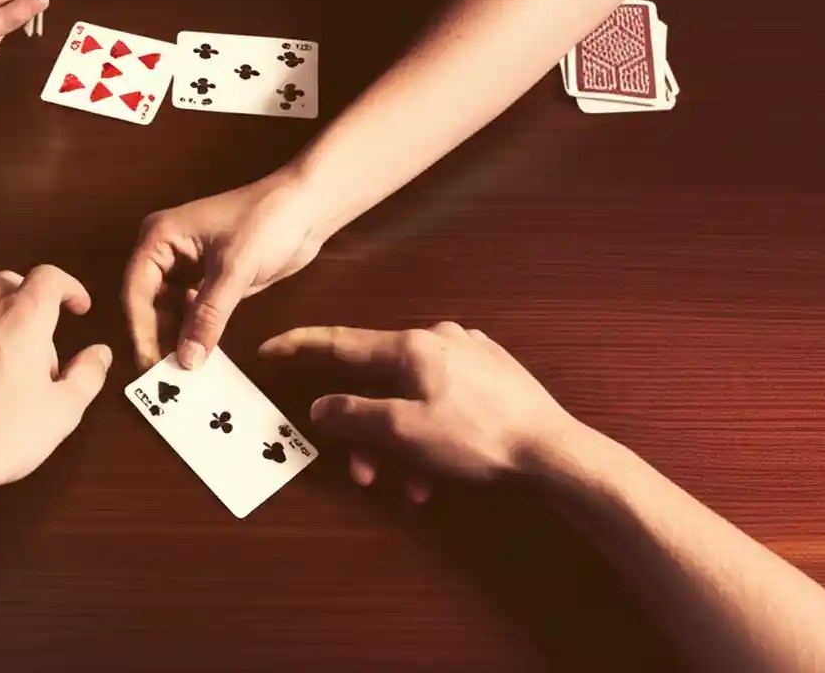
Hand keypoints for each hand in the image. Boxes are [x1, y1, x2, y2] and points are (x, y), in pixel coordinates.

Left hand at [0, 266, 111, 503]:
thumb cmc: (3, 435)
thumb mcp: (63, 411)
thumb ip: (87, 374)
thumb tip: (98, 353)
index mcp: (22, 317)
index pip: (50, 277)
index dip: (70, 287)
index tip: (77, 307)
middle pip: (10, 280)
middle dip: (31, 298)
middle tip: (40, 338)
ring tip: (1, 338)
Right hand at [124, 173, 325, 369]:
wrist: (307, 208)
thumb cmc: (267, 220)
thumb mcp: (234, 269)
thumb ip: (209, 316)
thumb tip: (187, 359)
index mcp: (159, 237)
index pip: (136, 291)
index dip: (140, 330)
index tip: (148, 364)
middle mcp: (166, 253)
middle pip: (148, 305)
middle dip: (156, 339)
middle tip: (163, 379)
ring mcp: (186, 268)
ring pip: (169, 313)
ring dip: (175, 340)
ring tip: (182, 375)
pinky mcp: (207, 282)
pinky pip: (192, 314)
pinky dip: (194, 334)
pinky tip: (200, 358)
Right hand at [259, 323, 582, 501]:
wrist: (556, 452)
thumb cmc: (479, 439)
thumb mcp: (404, 433)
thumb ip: (354, 416)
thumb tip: (322, 406)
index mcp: (412, 346)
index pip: (341, 342)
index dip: (300, 347)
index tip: (269, 349)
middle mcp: (439, 339)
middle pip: (379, 384)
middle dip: (367, 433)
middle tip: (366, 474)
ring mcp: (469, 355)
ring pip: (411, 398)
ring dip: (402, 444)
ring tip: (414, 486)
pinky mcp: (492, 375)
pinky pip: (441, 402)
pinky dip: (430, 436)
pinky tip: (440, 472)